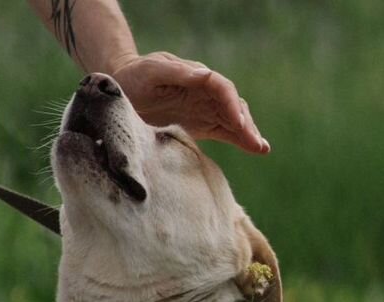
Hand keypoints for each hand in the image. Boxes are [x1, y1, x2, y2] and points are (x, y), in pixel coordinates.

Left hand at [111, 52, 269, 153]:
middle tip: (255, 143)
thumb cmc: (136, 75)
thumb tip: (206, 75)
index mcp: (196, 77)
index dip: (230, 104)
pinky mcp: (199, 125)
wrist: (122, 88)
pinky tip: (255, 149)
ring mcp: (204, 109)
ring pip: (232, 120)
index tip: (237, 122)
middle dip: (245, 124)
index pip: (221, 88)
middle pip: (232, 106)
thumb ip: (178, 73)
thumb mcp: (153, 70)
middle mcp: (205, 93)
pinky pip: (223, 132)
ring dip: (247, 133)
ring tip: (261, 148)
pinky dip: (239, 140)